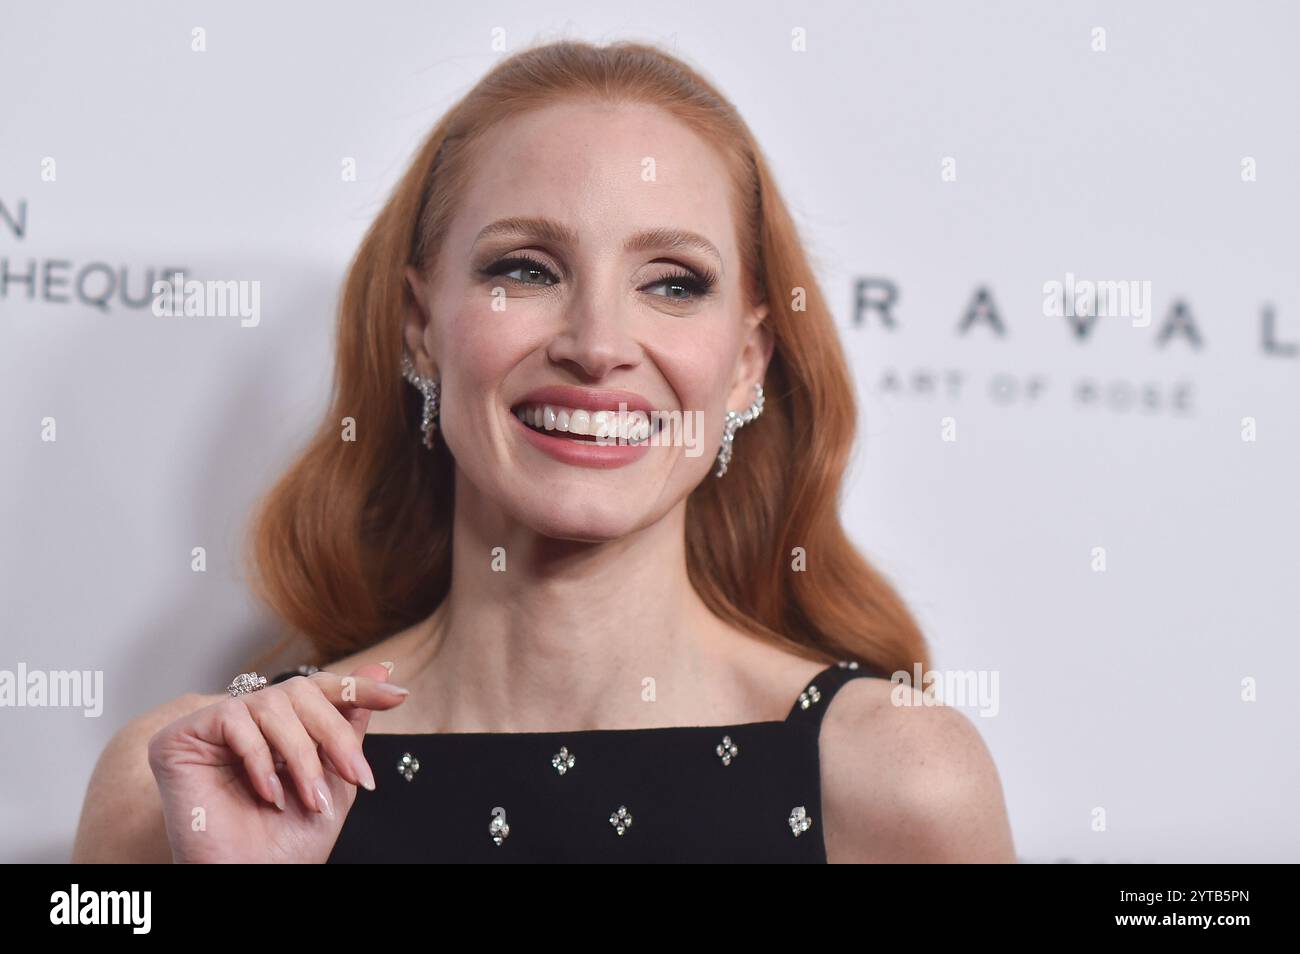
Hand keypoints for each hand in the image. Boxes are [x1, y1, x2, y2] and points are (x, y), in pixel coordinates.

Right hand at [147, 662, 407, 862]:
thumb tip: (382, 669)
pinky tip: (268, 793)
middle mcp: (247, 719)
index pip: (319, 689)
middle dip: (333, 734)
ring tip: (308, 798)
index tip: (398, 696)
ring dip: (300, 755)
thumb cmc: (287, 841)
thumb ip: (351, 724)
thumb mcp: (335, 777)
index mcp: (282, 725)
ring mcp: (212, 726)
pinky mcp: (180, 737)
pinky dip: (259, 758)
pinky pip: (232, 719)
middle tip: (354, 774)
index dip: (357, 687)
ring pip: (271, 703)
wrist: (250, 879)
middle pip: (299, 691)